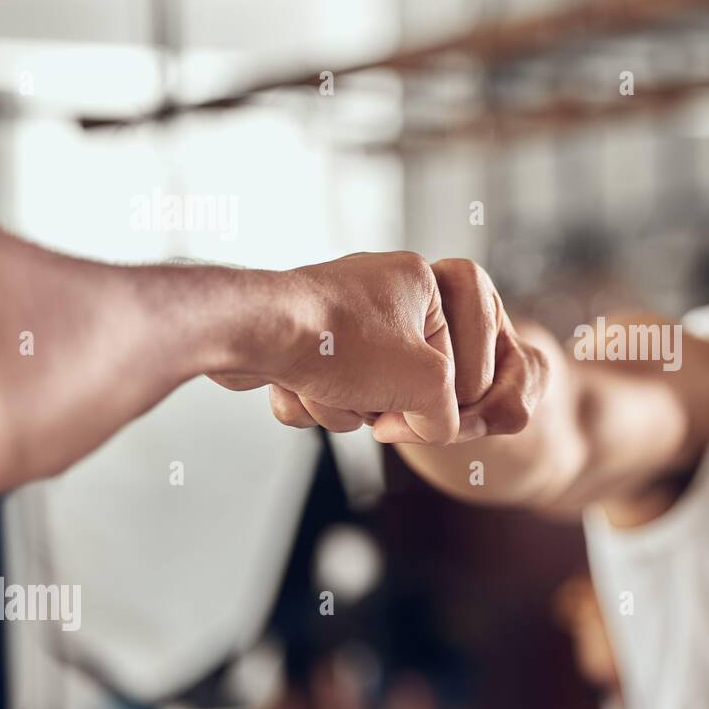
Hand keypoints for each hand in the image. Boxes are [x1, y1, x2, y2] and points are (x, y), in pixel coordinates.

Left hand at [210, 253, 546, 445]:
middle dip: (382, 403)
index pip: (454, 362)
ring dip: (343, 408)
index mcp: (422, 282)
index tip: (416, 407)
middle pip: (404, 380)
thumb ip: (448, 416)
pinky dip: (311, 402)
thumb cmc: (342, 342)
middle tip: (370, 400)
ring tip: (326, 391)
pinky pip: (322, 388)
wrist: (253, 332)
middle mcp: (379, 290)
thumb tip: (425, 426)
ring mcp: (336, 313)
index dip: (436, 400)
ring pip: (361, 391)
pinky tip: (298, 388)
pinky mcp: (298, 337)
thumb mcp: (428, 386)